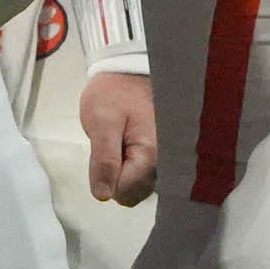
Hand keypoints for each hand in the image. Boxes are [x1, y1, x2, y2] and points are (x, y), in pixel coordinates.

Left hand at [78, 69, 157, 203]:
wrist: (130, 73)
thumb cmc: (114, 93)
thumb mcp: (101, 122)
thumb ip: (104, 161)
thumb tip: (103, 195)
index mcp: (152, 155)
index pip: (124, 192)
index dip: (107, 177)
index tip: (107, 149)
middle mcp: (167, 163)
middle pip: (134, 194)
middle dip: (117, 176)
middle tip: (114, 144)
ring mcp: (168, 161)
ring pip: (140, 189)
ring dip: (125, 172)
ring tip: (122, 142)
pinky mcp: (165, 158)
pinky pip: (146, 178)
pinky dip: (134, 167)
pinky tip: (130, 145)